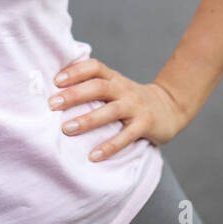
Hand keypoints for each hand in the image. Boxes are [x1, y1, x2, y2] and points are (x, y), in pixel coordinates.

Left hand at [49, 58, 188, 161]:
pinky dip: (110, 146)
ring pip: (110, 111)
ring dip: (87, 120)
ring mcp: (136, 106)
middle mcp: (124, 89)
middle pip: (98, 87)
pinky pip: (126, 136)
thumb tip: (57, 91)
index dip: (75, 71)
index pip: (94, 67)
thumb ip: (93, 85)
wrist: (170, 108)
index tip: (56, 81)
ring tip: (66, 129)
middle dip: (74, 95)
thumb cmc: (131, 99)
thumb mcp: (115, 86)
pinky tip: (93, 156)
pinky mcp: (145, 125)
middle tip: (52, 104)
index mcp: (114, 78)